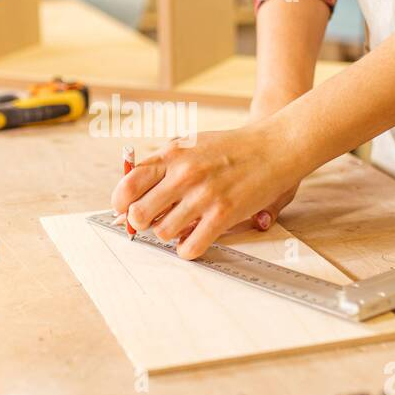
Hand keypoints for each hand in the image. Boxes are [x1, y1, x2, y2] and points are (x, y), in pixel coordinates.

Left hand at [110, 122, 308, 260]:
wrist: (274, 147)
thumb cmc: (230, 148)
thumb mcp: (190, 145)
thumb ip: (162, 165)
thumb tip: (132, 194)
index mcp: (172, 155)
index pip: (128, 184)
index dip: (120, 203)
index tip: (125, 210)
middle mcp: (184, 174)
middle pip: (139, 214)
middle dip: (141, 223)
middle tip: (153, 221)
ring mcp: (203, 195)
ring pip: (163, 233)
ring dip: (168, 235)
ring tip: (180, 227)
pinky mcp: (223, 214)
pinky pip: (190, 247)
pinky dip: (187, 250)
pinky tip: (194, 240)